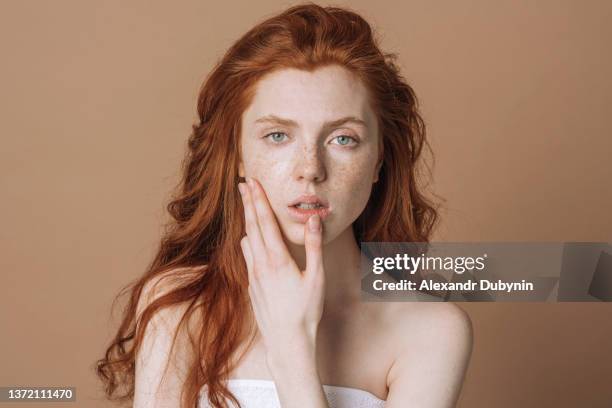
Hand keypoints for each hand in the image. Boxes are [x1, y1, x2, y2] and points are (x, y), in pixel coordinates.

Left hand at [238, 177, 324, 352]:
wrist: (287, 340)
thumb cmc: (306, 311)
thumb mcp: (316, 277)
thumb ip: (314, 246)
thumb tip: (314, 219)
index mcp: (277, 259)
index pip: (265, 221)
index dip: (258, 200)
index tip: (252, 183)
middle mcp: (260, 264)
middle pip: (251, 225)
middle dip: (247, 202)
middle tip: (242, 183)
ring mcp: (253, 275)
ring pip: (246, 240)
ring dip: (247, 221)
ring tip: (247, 206)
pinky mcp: (250, 285)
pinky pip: (247, 256)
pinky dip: (249, 241)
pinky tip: (251, 240)